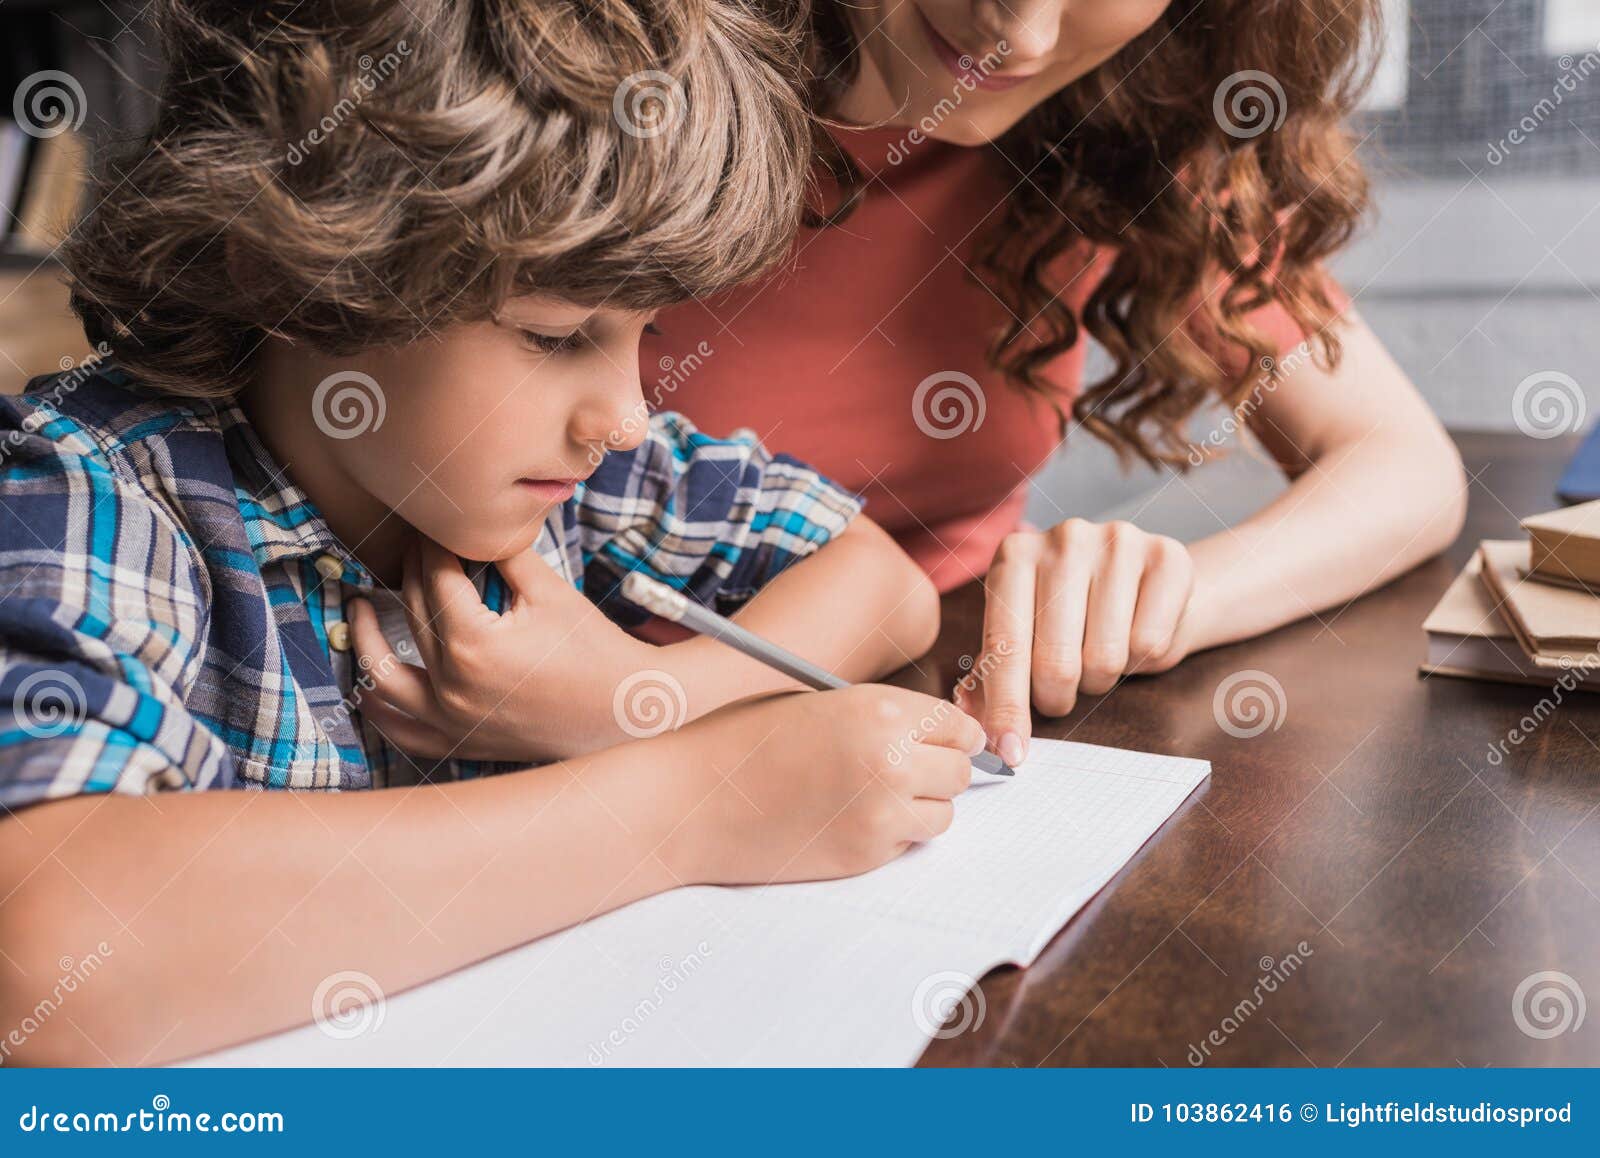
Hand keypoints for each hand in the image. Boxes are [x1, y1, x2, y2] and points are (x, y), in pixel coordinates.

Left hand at [348, 537, 656, 762]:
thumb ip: (504, 554)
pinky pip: (400, 730)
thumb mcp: (550, 591)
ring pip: (382, 677)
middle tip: (413, 546)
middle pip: (411, 613)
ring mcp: (451, 721)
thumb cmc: (595, 649)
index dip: (432, 544)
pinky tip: (368, 683)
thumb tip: (474, 523)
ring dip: (366, 638)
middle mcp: (451, 686)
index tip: (431, 523)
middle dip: (409, 571)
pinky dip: (378, 706)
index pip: (435, 578)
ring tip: (359, 607)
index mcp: (473, 643)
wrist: (625, 711)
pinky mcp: (459, 742)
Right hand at [660, 685, 986, 883]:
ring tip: (875, 796)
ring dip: (921, 806)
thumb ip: (876, 716)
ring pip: (943, 813)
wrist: (691, 801)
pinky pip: (907, 844)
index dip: (950, 734)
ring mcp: (881, 812)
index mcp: (878, 709)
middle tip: (905, 770)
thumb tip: (926, 733)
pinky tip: (849, 819)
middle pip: (961, 771)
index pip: (959, 725)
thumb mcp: (816, 704)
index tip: (939, 741)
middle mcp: (890, 759)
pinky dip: (891, 835)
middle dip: (939, 770)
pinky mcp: (865, 854)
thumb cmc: (740, 743)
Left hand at [958, 520, 1196, 763]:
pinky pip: (1150, 644)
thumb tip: (967, 711)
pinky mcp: (1167, 557)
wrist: (1148, 582)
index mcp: (1014, 556)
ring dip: (1100, 680)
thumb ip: (994, 669)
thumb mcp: (1025, 633)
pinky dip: (1141, 661)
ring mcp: (1117, 542)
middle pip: (1056, 661)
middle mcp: (1063, 540)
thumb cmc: (1074, 614)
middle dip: (1056, 698)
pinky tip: (1135, 635)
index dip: (1007, 706)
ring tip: (1098, 657)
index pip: (1006, 645)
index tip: (1010, 752)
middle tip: (1060, 694)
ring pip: (1106, 658)